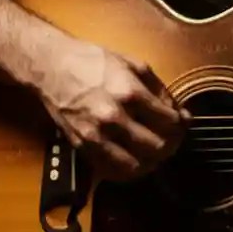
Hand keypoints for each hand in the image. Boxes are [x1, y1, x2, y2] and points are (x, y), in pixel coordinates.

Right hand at [35, 37, 188, 180]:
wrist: (51, 67)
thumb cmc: (92, 62)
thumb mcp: (133, 64)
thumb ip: (159, 90)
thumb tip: (179, 112)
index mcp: (130, 93)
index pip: (170, 123)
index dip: (181, 126)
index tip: (181, 123)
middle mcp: (115, 117)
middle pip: (157, 147)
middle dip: (171, 145)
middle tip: (172, 140)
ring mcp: (97, 135)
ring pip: (137, 165)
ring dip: (151, 162)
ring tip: (155, 153)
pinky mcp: (83, 145)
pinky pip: (112, 169)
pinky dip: (128, 169)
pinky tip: (134, 159)